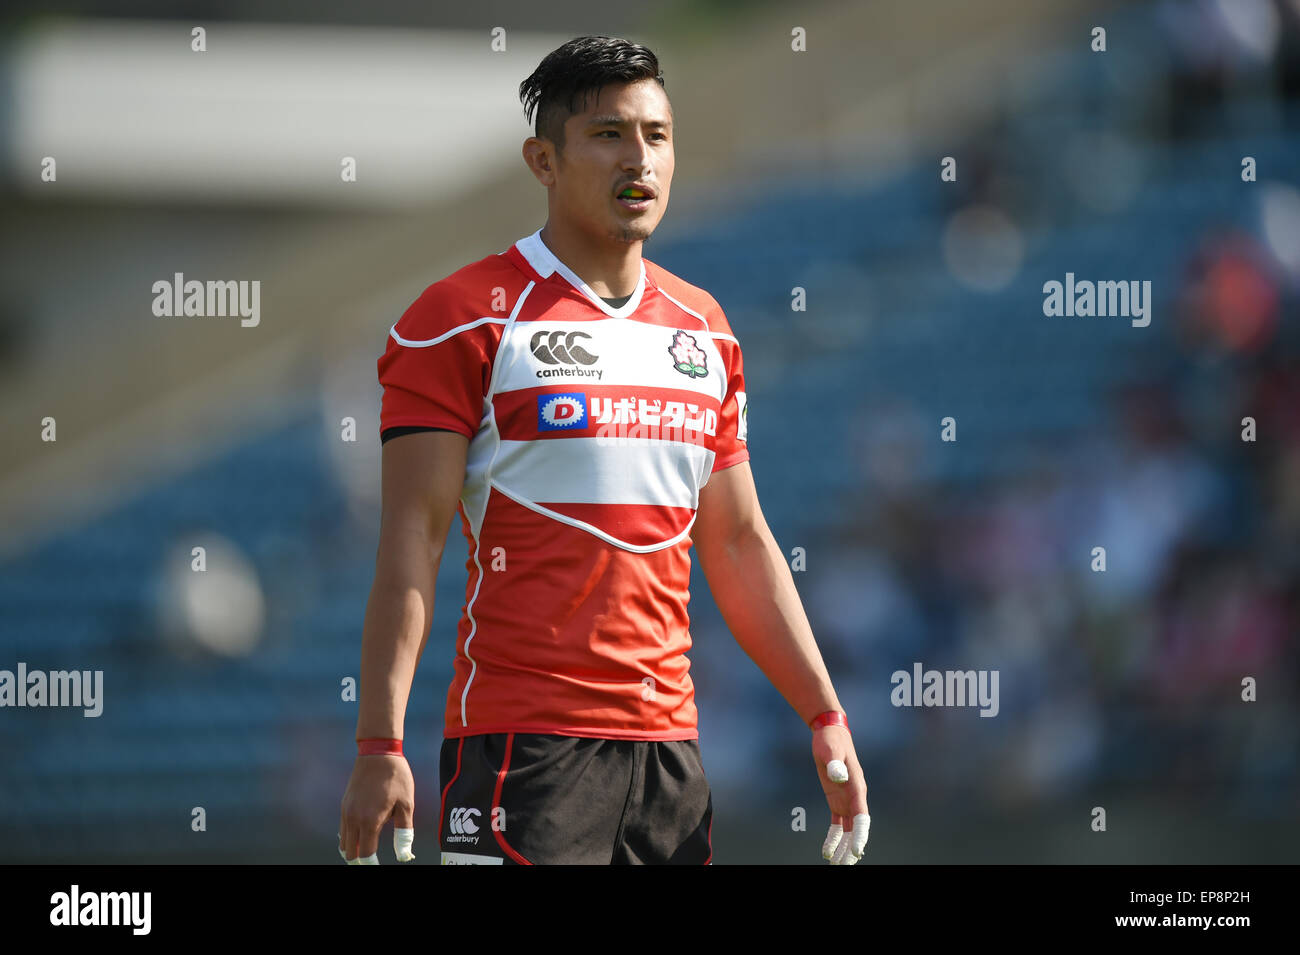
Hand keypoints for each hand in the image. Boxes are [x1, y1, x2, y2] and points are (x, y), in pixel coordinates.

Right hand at [338, 753, 415, 863]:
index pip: (365, 854)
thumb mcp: (406, 804)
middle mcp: (353, 818)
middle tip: (373, 860)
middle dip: (360, 860)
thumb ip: (403, 832)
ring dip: (354, 848)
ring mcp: (346, 811)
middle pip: (350, 852)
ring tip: (368, 848)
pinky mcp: (344, 804)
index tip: (378, 866)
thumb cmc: (396, 777)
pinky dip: (350, 836)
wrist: (378, 752)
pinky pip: (342, 828)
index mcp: (370, 821)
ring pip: (343, 842)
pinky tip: (362, 833)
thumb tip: (404, 855)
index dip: (371, 865)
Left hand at [812, 725, 869, 863]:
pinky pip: (837, 823)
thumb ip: (834, 763)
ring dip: (843, 847)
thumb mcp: (830, 749)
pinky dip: (833, 837)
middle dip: (852, 848)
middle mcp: (855, 796)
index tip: (857, 851)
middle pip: (856, 828)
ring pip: (848, 829)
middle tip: (845, 865)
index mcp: (857, 787)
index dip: (861, 835)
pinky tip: (828, 851)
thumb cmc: (830, 740)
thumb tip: (838, 776)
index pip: (862, 817)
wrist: (829, 732)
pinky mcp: (835, 799)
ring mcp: (846, 799)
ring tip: (836, 864)